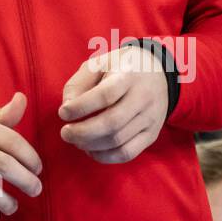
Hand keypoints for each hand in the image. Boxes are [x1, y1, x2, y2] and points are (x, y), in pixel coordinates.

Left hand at [59, 46, 168, 163]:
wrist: (158, 72)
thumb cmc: (121, 67)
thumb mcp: (99, 63)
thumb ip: (79, 83)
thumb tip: (67, 108)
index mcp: (128, 75)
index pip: (105, 95)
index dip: (81, 107)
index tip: (63, 112)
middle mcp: (143, 97)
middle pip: (112, 123)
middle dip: (82, 132)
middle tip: (65, 133)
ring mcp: (150, 118)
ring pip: (118, 141)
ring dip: (90, 145)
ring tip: (75, 140)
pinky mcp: (152, 134)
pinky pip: (128, 153)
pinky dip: (106, 157)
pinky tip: (91, 150)